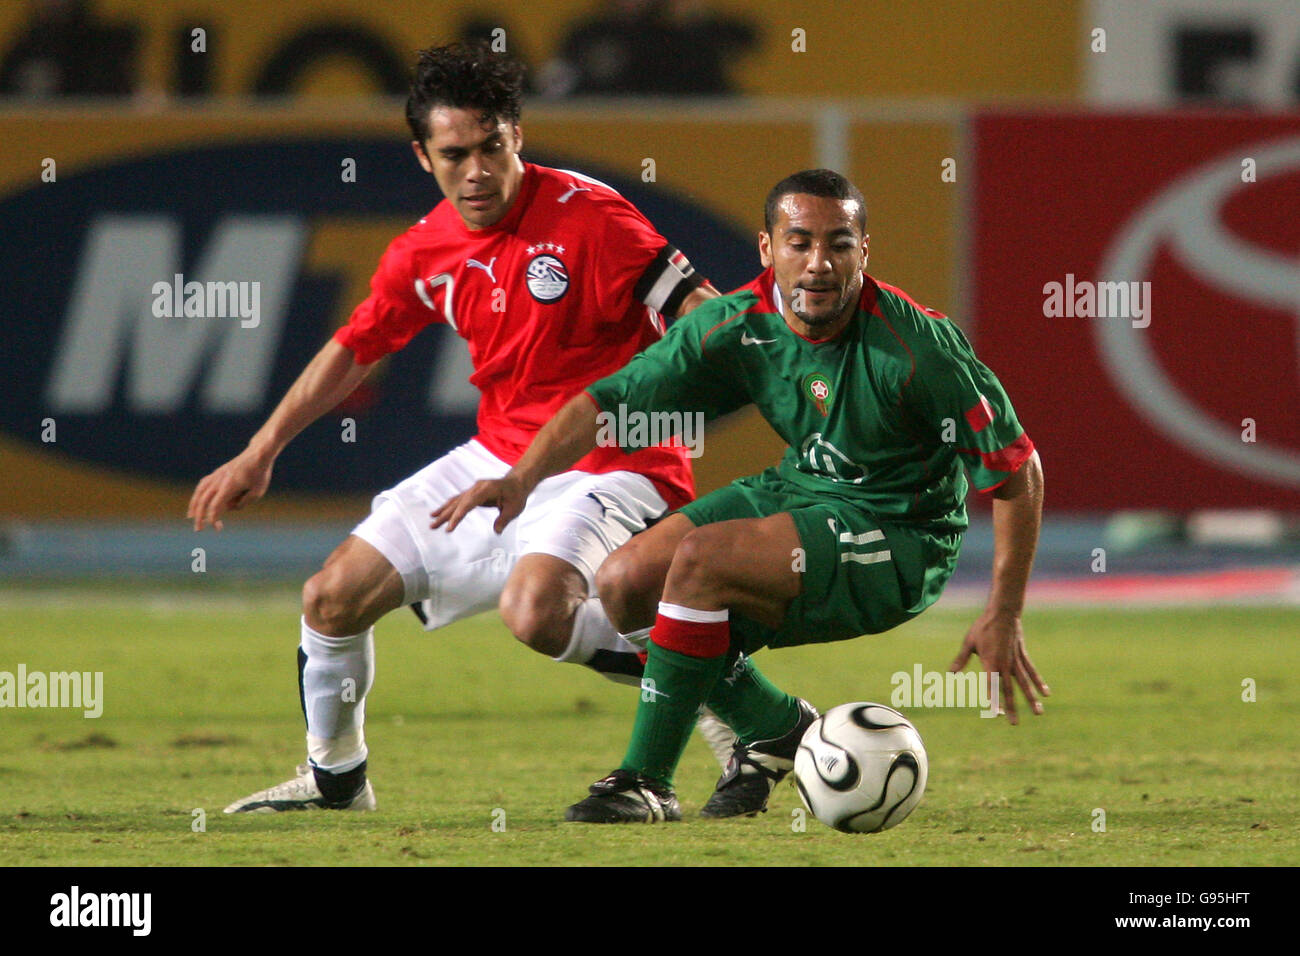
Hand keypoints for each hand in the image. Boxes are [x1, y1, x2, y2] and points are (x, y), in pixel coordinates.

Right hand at [187, 448, 273, 530]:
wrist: (258, 455)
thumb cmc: (260, 474)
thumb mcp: (257, 492)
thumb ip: (243, 503)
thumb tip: (231, 508)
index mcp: (228, 486)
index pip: (215, 506)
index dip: (213, 518)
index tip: (217, 528)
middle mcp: (219, 481)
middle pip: (203, 501)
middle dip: (199, 517)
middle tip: (198, 530)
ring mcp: (217, 476)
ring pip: (200, 492)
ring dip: (194, 505)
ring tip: (190, 516)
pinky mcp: (218, 473)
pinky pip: (203, 484)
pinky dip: (198, 494)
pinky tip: (197, 501)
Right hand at [431, 473, 529, 534]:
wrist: (517, 483)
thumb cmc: (516, 495)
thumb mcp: (514, 509)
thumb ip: (504, 519)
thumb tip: (497, 531)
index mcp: (487, 489)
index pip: (469, 503)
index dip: (458, 515)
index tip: (450, 527)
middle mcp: (477, 487)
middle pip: (459, 502)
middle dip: (445, 515)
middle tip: (433, 526)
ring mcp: (473, 489)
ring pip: (456, 500)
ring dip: (444, 511)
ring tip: (432, 520)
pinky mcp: (472, 492)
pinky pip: (458, 500)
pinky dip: (449, 507)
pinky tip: (440, 513)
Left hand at [949, 610, 1048, 724]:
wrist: (1003, 612)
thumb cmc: (983, 627)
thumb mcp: (969, 643)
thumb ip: (961, 659)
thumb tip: (950, 674)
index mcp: (990, 663)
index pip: (991, 685)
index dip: (993, 699)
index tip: (996, 713)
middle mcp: (1005, 665)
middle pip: (1008, 690)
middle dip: (1011, 707)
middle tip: (1014, 723)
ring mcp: (1016, 661)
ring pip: (1024, 683)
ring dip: (1031, 698)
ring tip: (1038, 713)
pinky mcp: (1022, 656)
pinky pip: (1031, 672)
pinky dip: (1038, 682)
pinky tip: (1046, 693)